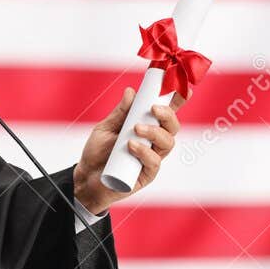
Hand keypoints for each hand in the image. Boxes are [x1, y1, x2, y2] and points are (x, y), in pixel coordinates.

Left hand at [72, 87, 183, 215]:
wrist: (85, 177)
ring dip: (154, 132)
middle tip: (153, 109)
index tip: (184, 90)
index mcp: (147, 127)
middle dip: (168, 115)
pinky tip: (132, 146)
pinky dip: (145, 152)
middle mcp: (153, 143)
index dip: (178, 101)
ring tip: (136, 129)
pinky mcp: (146, 175)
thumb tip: (131, 92)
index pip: (166, 113)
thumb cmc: (98, 152)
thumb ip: (120, 112)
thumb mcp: (106, 128)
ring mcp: (152, 158)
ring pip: (167, 143)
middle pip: (172, 127)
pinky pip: (154, 162)